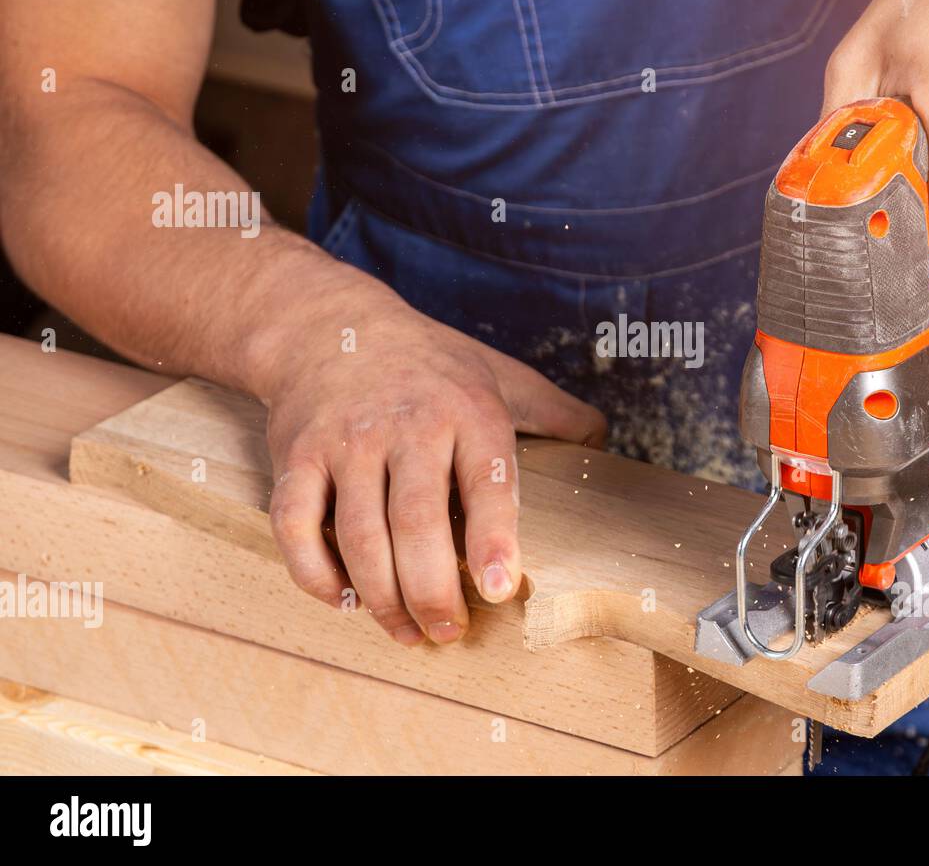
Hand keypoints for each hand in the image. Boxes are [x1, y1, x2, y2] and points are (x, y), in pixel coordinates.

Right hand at [262, 297, 605, 644]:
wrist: (329, 327)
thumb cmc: (429, 364)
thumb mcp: (500, 375)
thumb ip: (554, 411)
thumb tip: (603, 442)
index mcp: (469, 411)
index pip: (487, 482)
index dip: (494, 540)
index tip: (501, 589)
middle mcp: (407, 426)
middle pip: (418, 522)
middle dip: (434, 591)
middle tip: (448, 631)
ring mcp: (347, 442)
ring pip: (359, 535)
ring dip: (382, 597)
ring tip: (407, 631)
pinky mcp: (297, 456)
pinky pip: (295, 525)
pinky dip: (315, 573)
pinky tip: (344, 600)